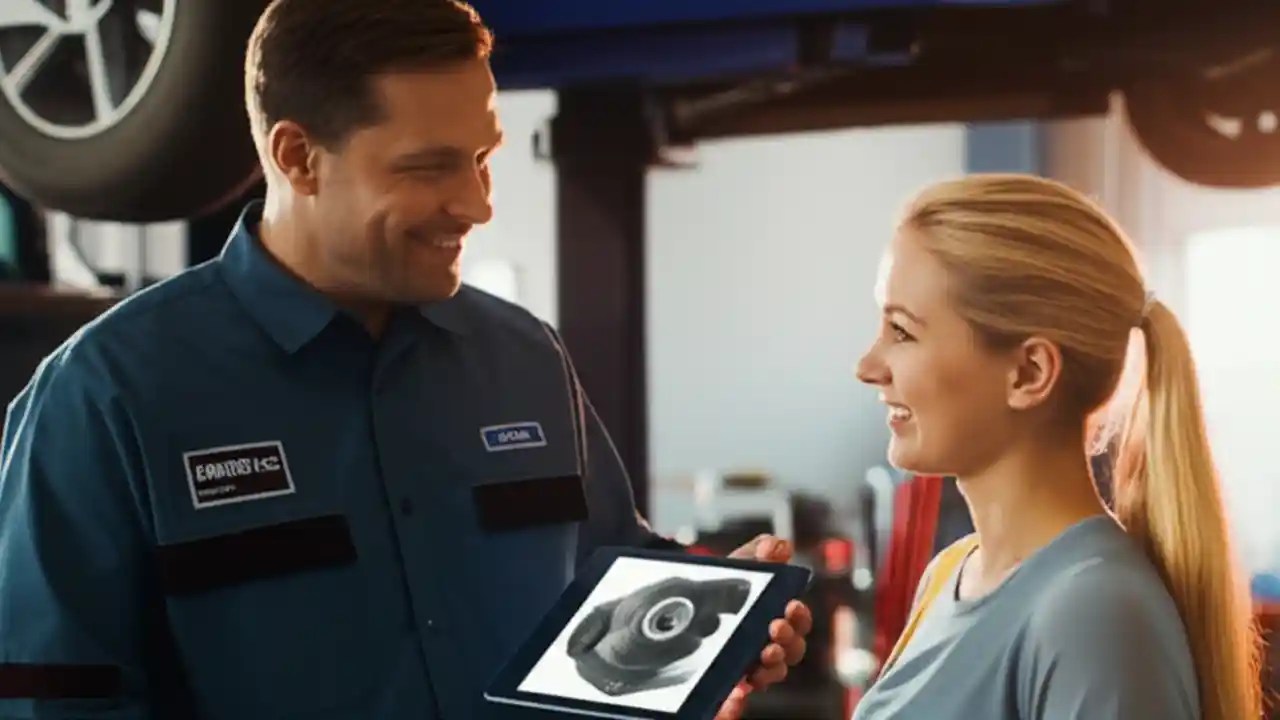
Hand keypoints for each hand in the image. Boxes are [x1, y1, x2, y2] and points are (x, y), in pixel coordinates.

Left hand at [715, 535, 814, 719]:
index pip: (798, 623)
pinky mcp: (727, 684)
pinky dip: (737, 704)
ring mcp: (748, 665)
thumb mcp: (737, 566)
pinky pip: (736, 701)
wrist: (681, 605)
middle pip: (790, 652)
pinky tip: (734, 696)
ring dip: (772, 667)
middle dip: (788, 642)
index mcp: (776, 617)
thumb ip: (759, 553)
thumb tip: (780, 546)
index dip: (799, 617)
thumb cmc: (719, 587)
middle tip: (775, 629)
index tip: (790, 606)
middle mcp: (767, 644)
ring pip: (771, 675)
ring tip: (763, 656)